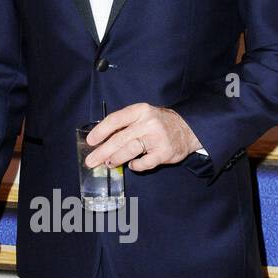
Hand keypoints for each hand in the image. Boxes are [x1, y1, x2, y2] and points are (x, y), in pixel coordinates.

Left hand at [83, 103, 202, 170]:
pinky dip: (135, 165)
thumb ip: (125, 125)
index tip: (90, 141)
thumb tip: (102, 141)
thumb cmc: (159, 123)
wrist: (187, 129)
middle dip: (102, 151)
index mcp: (140, 111)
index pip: (116, 119)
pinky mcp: (164, 152)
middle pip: (120, 138)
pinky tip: (132, 165)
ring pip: (130, 150)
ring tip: (108, 164)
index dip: (101, 131)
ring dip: (116, 159)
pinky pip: (144, 163)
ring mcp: (157, 138)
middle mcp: (148, 122)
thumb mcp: (143, 116)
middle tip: (91, 161)